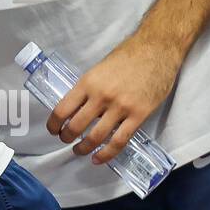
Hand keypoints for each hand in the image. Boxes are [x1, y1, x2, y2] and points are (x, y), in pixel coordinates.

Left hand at [46, 33, 183, 163]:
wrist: (156, 50)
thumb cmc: (127, 56)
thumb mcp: (99, 69)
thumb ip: (89, 88)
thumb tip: (79, 106)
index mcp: (87, 83)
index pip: (62, 109)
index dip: (53, 124)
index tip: (52, 130)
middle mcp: (101, 96)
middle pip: (76, 125)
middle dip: (67, 137)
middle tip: (65, 140)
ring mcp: (120, 107)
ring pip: (96, 136)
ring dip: (84, 147)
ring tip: (79, 150)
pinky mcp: (138, 115)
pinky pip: (119, 140)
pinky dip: (107, 153)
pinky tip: (99, 158)